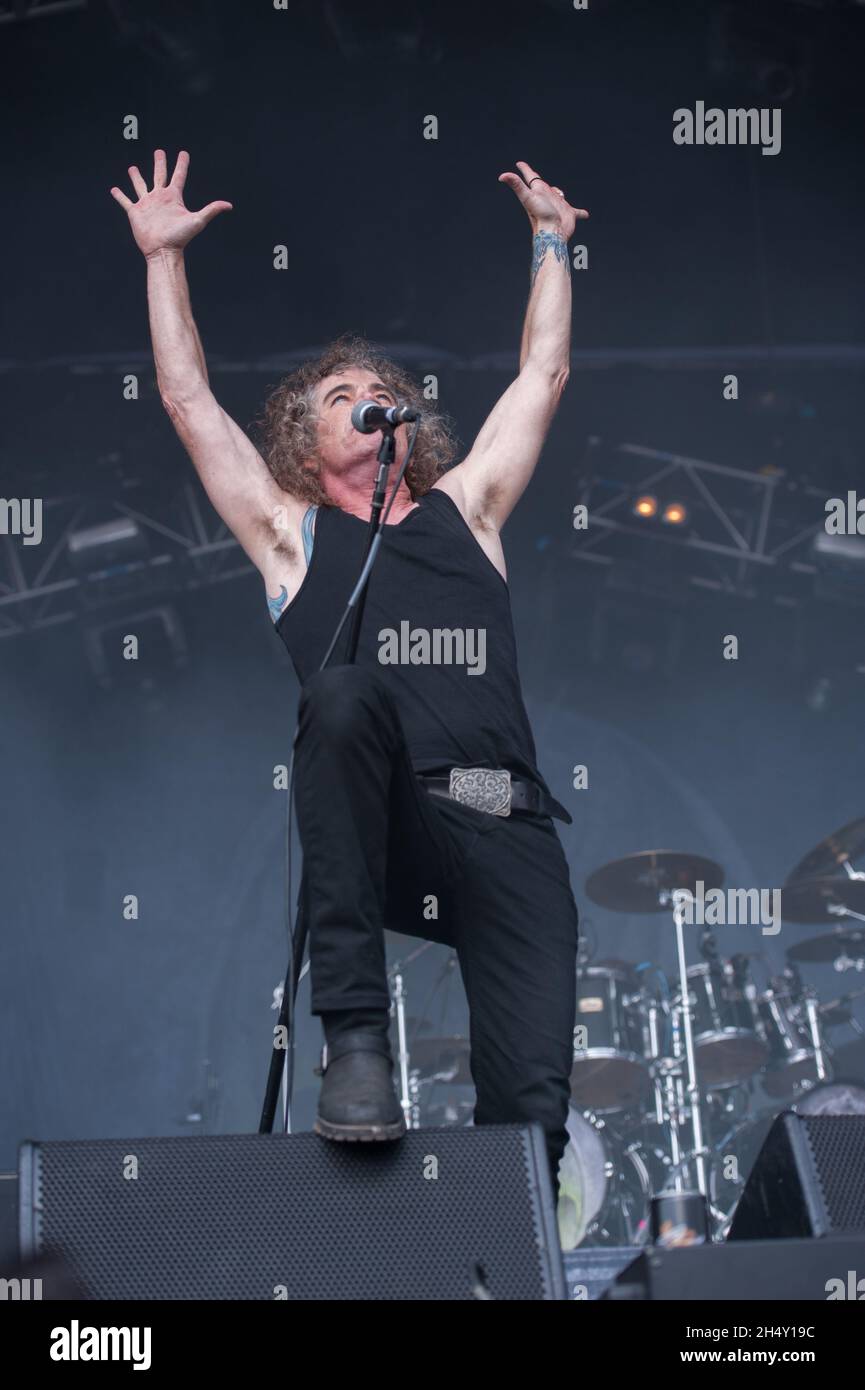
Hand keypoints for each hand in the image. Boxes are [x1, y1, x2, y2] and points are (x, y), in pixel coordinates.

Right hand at [110, 150, 231, 257]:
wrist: (163, 250)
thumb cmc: (180, 238)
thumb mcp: (197, 221)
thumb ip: (211, 210)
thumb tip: (229, 205)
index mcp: (173, 197)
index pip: (178, 175)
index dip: (182, 164)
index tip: (184, 153)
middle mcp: (160, 198)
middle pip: (159, 175)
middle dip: (160, 163)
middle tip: (159, 151)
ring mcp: (147, 204)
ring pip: (140, 185)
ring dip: (136, 177)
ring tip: (132, 168)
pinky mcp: (135, 213)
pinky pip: (125, 201)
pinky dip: (119, 196)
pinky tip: (114, 189)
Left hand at [498, 160, 587, 239]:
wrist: (552, 232)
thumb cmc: (540, 215)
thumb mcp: (527, 197)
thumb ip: (516, 185)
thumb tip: (502, 176)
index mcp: (539, 191)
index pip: (530, 177)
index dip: (525, 169)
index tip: (519, 164)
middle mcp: (548, 198)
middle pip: (545, 186)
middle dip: (541, 182)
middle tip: (536, 177)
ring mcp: (559, 206)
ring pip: (560, 197)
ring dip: (560, 195)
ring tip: (561, 195)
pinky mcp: (569, 214)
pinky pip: (577, 212)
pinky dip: (581, 213)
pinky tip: (585, 214)